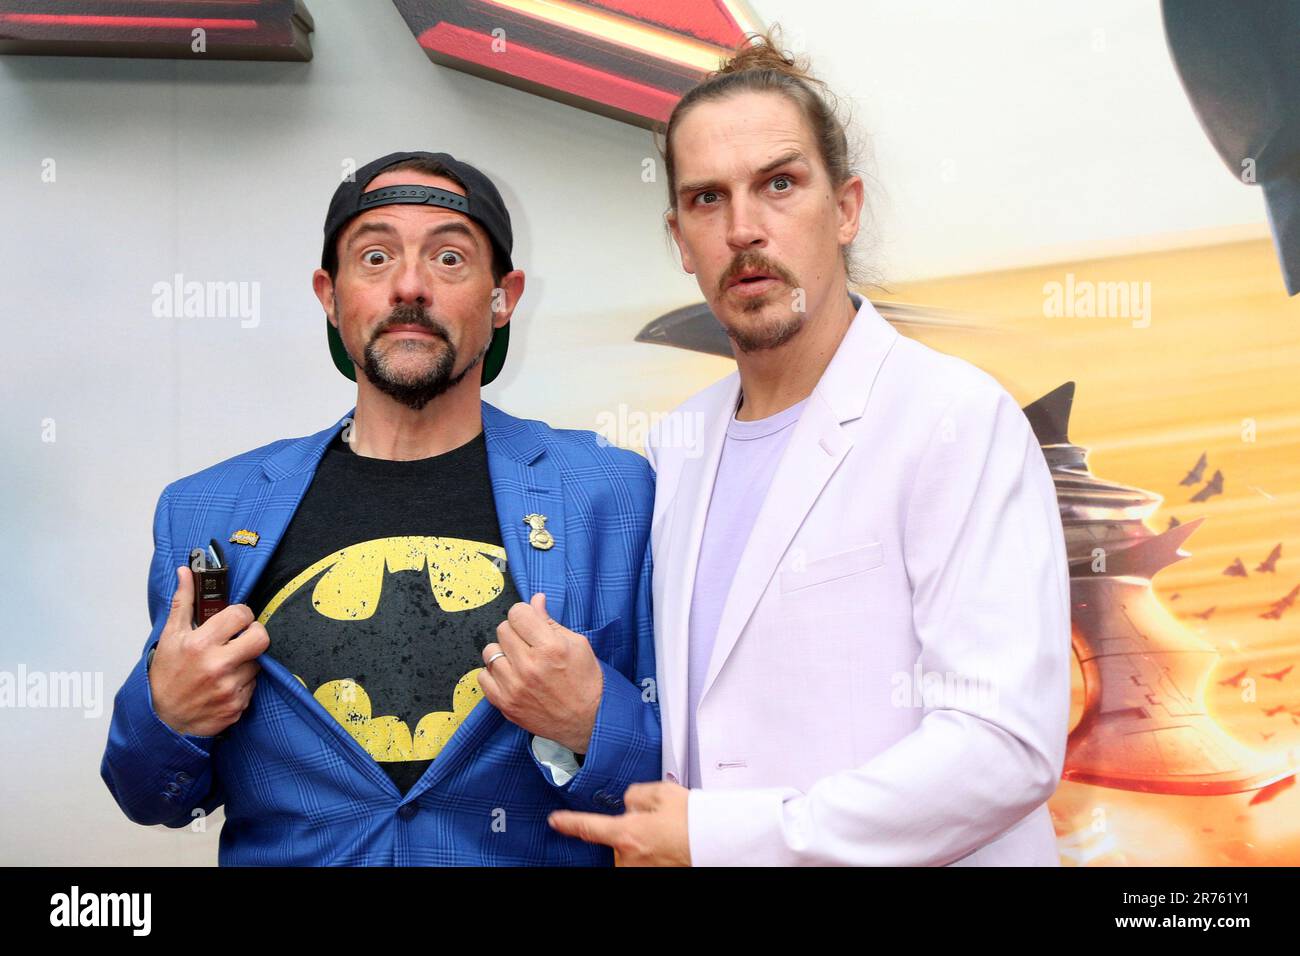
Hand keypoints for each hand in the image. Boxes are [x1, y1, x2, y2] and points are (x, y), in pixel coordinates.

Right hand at [149, 566, 269, 736]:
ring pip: (258, 663)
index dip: (241, 614)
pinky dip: (244, 683)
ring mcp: (229, 689)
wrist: (162, 719)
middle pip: (261, 637)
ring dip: (247, 661)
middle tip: (241, 638)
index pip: (241, 615)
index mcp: (201, 645)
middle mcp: (218, 666)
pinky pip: (254, 686)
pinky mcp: (237, 707)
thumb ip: (183, 602)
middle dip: (254, 634)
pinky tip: (225, 683)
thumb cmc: (166, 675)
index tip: (235, 619)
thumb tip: (186, 572)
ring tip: (226, 664)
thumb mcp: (170, 636)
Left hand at [477, 592, 602, 753]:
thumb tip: (535, 600)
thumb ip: (551, 621)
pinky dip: (494, 674)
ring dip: (503, 652)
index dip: (524, 614)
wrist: (589, 720)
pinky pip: (482, 676)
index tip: (530, 622)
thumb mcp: (577, 644)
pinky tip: (510, 676)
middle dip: (516, 632)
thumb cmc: (586, 681)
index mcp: (550, 648)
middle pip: (502, 629)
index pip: (518, 613)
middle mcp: (529, 666)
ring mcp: (514, 687)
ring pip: (490, 651)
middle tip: (529, 643)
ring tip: (519, 660)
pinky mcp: (505, 704)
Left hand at [548, 781, 690, 865]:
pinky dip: (651, 851)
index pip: (588, 827)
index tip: (556, 821)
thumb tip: (629, 804)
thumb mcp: (661, 792)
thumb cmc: (694, 819)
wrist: (719, 842)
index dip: (569, 823)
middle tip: (657, 820)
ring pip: (630, 850)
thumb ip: (635, 795)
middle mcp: (629, 857)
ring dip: (641, 840)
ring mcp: (641, 870)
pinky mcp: (653, 874)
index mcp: (626, 833)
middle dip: (629, 826)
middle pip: (616, 837)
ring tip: (668, 834)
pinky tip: (669, 844)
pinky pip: (643, 860)